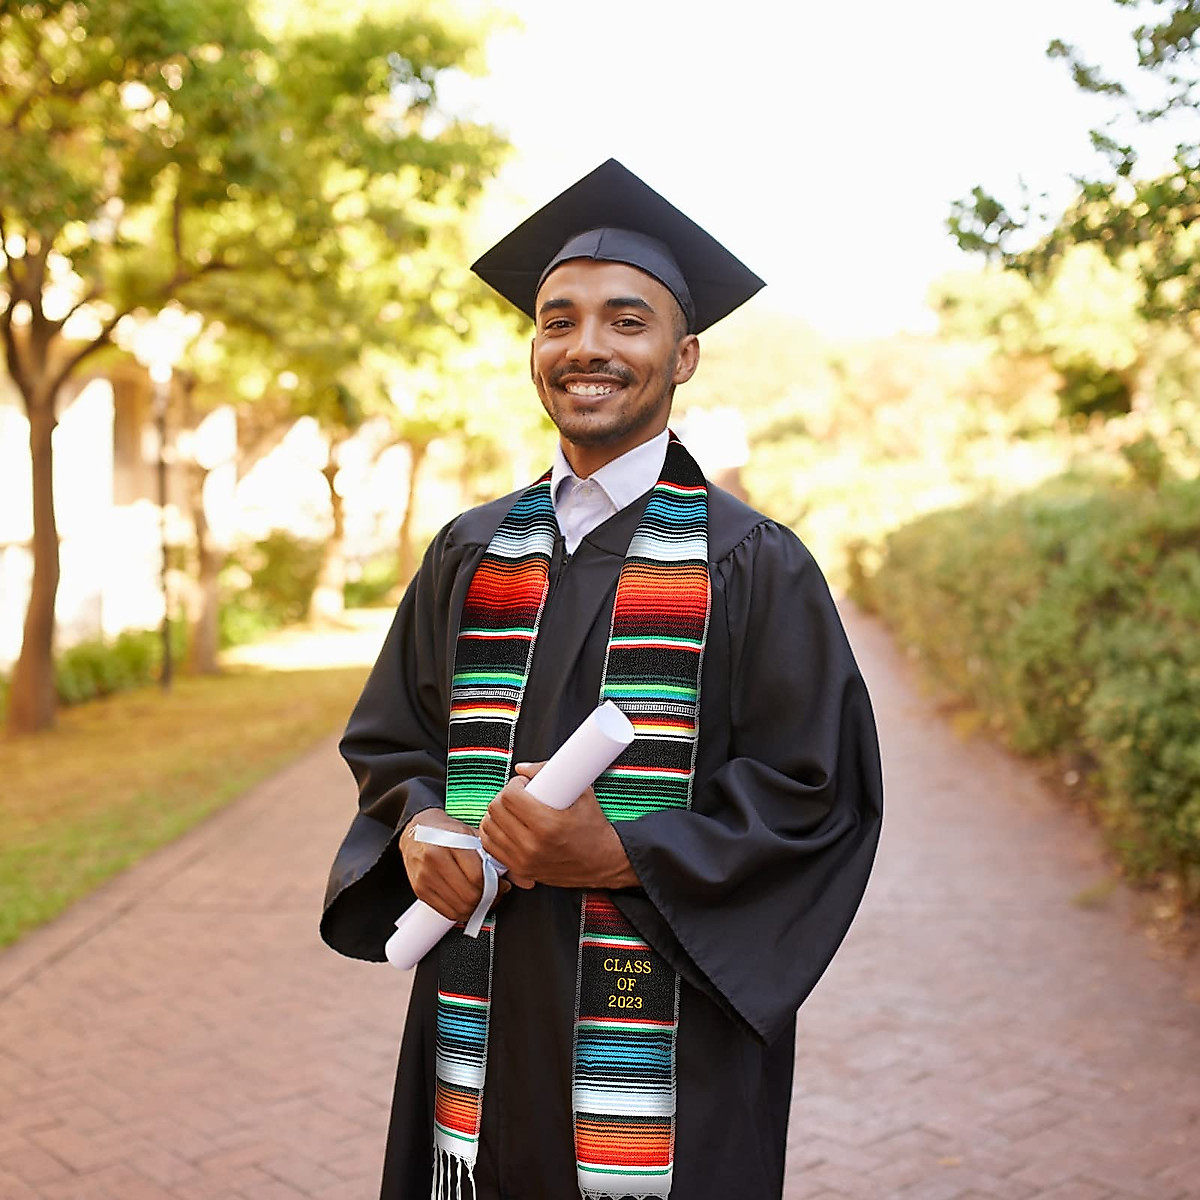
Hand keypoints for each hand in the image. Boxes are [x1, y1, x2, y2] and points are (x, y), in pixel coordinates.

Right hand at [400, 808, 509, 921]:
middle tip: (496, 894)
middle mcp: (434, 860)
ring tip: (484, 900)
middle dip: (488, 899)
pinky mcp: (420, 891)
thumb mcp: (467, 833)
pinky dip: (462, 913)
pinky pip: (447, 912)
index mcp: (449, 843)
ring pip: (459, 908)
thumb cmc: (445, 830)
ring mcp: (425, 878)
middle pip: (469, 895)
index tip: (502, 884)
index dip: (495, 885)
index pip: (477, 876)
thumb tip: (502, 874)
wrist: (415, 830)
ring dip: (477, 909)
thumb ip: (484, 853)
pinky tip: (469, 904)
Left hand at [478, 762, 639, 889]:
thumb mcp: (582, 795)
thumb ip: (552, 775)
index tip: (523, 784)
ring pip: (489, 828)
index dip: (514, 784)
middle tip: (518, 794)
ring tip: (510, 810)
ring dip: (496, 815)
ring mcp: (524, 860)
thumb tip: (522, 768)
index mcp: (548, 825)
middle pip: (496, 810)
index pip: (510, 797)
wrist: (604, 862)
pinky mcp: (521, 869)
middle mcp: (532, 845)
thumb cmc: (594, 829)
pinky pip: (491, 847)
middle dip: (504, 796)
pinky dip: (493, 834)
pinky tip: (504, 826)